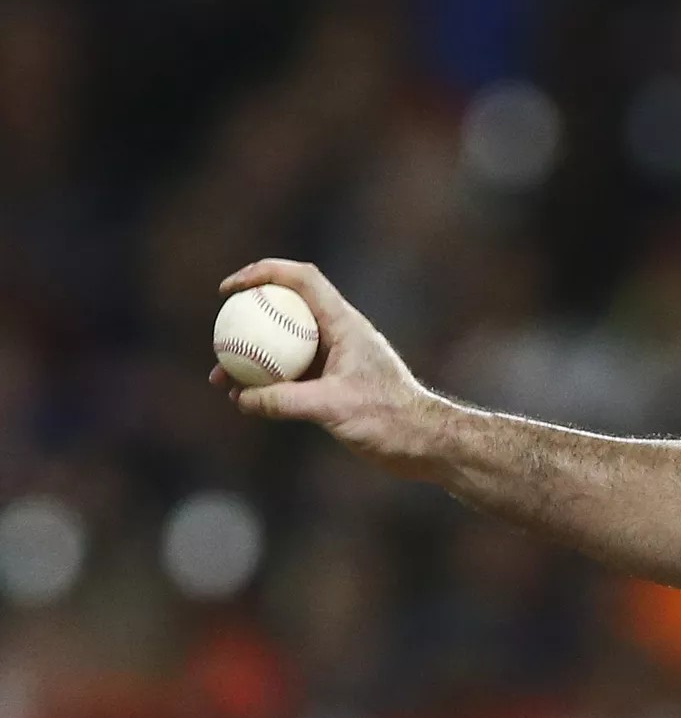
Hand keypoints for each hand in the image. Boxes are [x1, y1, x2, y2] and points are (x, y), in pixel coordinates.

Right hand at [214, 259, 454, 478]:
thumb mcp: (333, 408)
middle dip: (247, 318)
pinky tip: (244, 402)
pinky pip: (291, 376)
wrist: (425, 443)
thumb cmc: (390, 420)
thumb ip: (285, 401)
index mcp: (345, 324)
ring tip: (220, 381)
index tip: (229, 290)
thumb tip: (241, 398)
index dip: (263, 273)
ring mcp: (335, 360)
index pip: (301, 280)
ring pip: (285, 348)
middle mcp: (339, 335)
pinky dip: (267, 384)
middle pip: (286, 311)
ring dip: (252, 358)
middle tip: (218, 336)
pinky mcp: (333, 385)